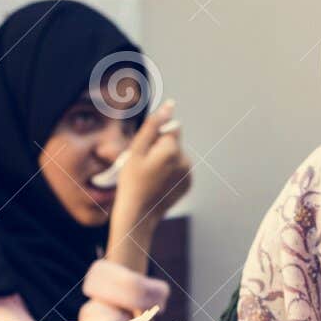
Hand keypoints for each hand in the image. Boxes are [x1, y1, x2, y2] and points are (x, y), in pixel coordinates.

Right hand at [111, 100, 191, 241]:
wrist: (138, 215)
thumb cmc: (132, 182)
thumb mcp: (136, 151)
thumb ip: (154, 125)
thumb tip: (170, 105)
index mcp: (173, 149)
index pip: (170, 128)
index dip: (155, 138)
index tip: (145, 152)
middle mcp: (186, 160)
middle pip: (173, 142)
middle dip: (160, 149)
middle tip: (144, 166)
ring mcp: (188, 174)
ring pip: (176, 156)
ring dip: (165, 160)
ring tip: (150, 176)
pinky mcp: (187, 184)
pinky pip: (179, 169)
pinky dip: (170, 173)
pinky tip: (158, 183)